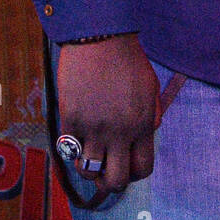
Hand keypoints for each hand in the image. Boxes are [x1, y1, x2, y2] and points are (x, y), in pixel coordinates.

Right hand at [56, 33, 160, 197]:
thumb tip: (145, 137)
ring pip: (88, 171)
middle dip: (111, 181)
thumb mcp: (150, 89)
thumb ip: (150, 116)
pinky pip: (69, 149)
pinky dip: (72, 149)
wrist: (100, 39)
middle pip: (115, 180)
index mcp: (143, 124)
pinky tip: (77, 138)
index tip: (128, 166)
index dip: (135, 173)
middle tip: (107, 168)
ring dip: (89, 167)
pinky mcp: (70, 119)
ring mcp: (93, 127)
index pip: (143, 169)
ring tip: (90, 153)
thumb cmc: (128, 60)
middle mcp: (119, 131)